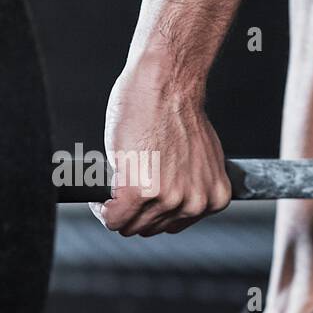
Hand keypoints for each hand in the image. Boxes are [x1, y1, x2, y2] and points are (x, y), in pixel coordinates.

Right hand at [93, 58, 232, 235]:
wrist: (166, 84)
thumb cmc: (176, 109)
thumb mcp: (198, 157)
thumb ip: (188, 184)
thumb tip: (171, 196)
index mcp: (212, 198)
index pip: (171, 225)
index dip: (150, 211)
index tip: (139, 201)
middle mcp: (194, 204)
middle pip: (149, 228)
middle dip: (132, 210)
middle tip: (122, 189)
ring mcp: (167, 200)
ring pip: (128, 225)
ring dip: (115, 209)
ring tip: (113, 186)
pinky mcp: (139, 192)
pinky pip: (111, 217)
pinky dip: (100, 207)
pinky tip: (100, 193)